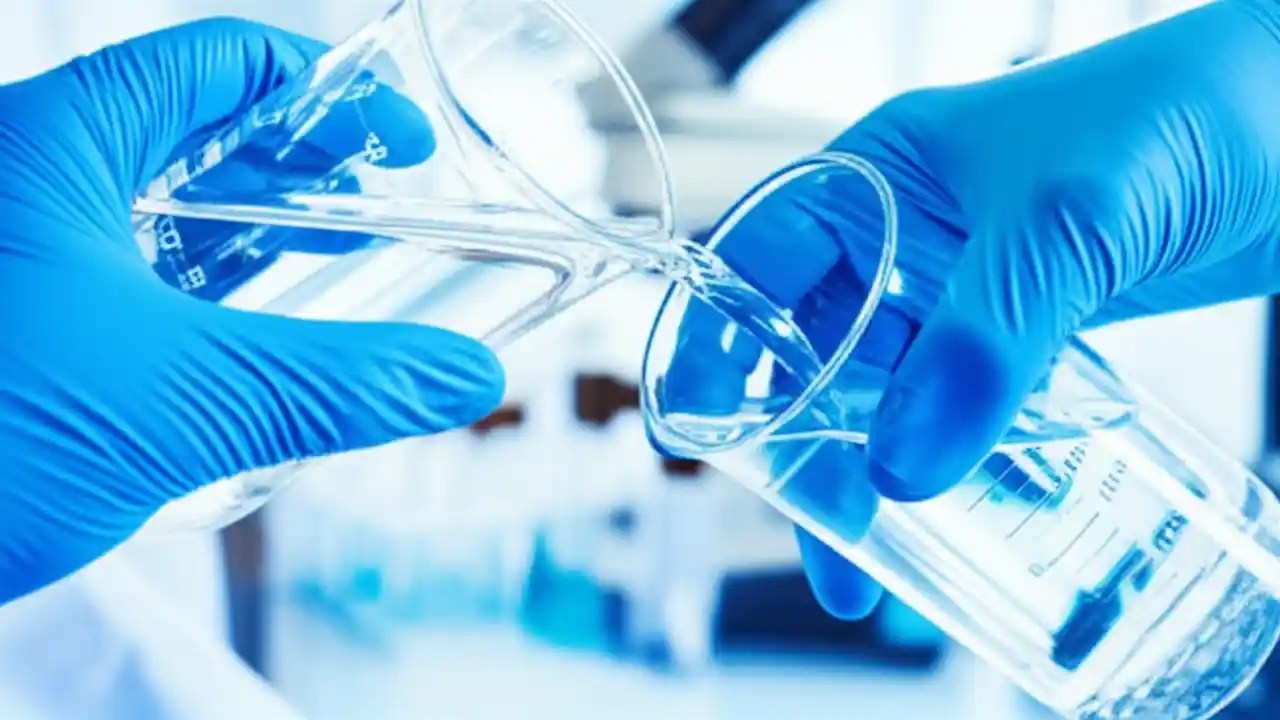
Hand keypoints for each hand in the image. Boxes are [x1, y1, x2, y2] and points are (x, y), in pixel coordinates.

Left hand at [0, 19, 503, 603]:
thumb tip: (468, 377)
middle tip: (381, 203)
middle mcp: (23, 176)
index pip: (223, 61)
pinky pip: (121, 274)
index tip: (401, 144)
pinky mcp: (13, 322)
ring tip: (336, 264)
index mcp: (53, 139)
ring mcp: (13, 251)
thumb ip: (343, 385)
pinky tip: (248, 337)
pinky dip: (199, 292)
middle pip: (194, 128)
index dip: (331, 93)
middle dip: (300, 166)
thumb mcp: (185, 401)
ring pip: (155, 205)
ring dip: (252, 232)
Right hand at [663, 0, 1279, 618]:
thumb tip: (900, 472)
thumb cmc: (1183, 114)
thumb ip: (982, 345)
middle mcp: (905, 235)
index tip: (695, 433)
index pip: (756, 261)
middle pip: (815, 352)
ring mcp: (967, 286)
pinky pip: (967, 407)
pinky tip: (972, 515)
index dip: (713, 344)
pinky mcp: (1029, 328)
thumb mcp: (1063, 225)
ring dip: (883, 475)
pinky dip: (959, 464)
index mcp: (877, 176)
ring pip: (889, 392)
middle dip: (808, 450)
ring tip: (891, 570)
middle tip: (832, 545)